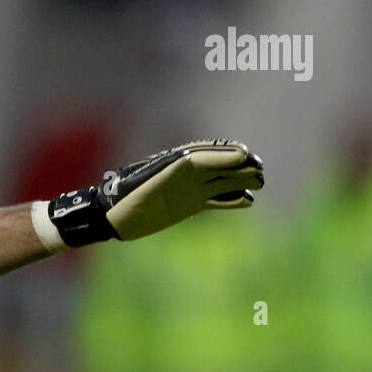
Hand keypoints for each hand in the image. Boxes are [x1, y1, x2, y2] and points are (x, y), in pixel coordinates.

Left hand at [34, 139, 264, 248]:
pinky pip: (215, 200)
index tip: (245, 155)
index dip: (225, 154)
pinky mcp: (190, 205)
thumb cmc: (126, 197)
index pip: (206, 155)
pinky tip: (247, 202)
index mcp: (175, 163)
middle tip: (260, 170)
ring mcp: (189, 189)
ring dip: (240, 181)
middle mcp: (185, 174)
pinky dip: (231, 201)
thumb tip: (192, 159)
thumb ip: (171, 173)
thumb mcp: (149, 183)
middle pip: (218, 167)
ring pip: (221, 182)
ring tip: (259, 184)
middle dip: (239, 166)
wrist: (112, 217)